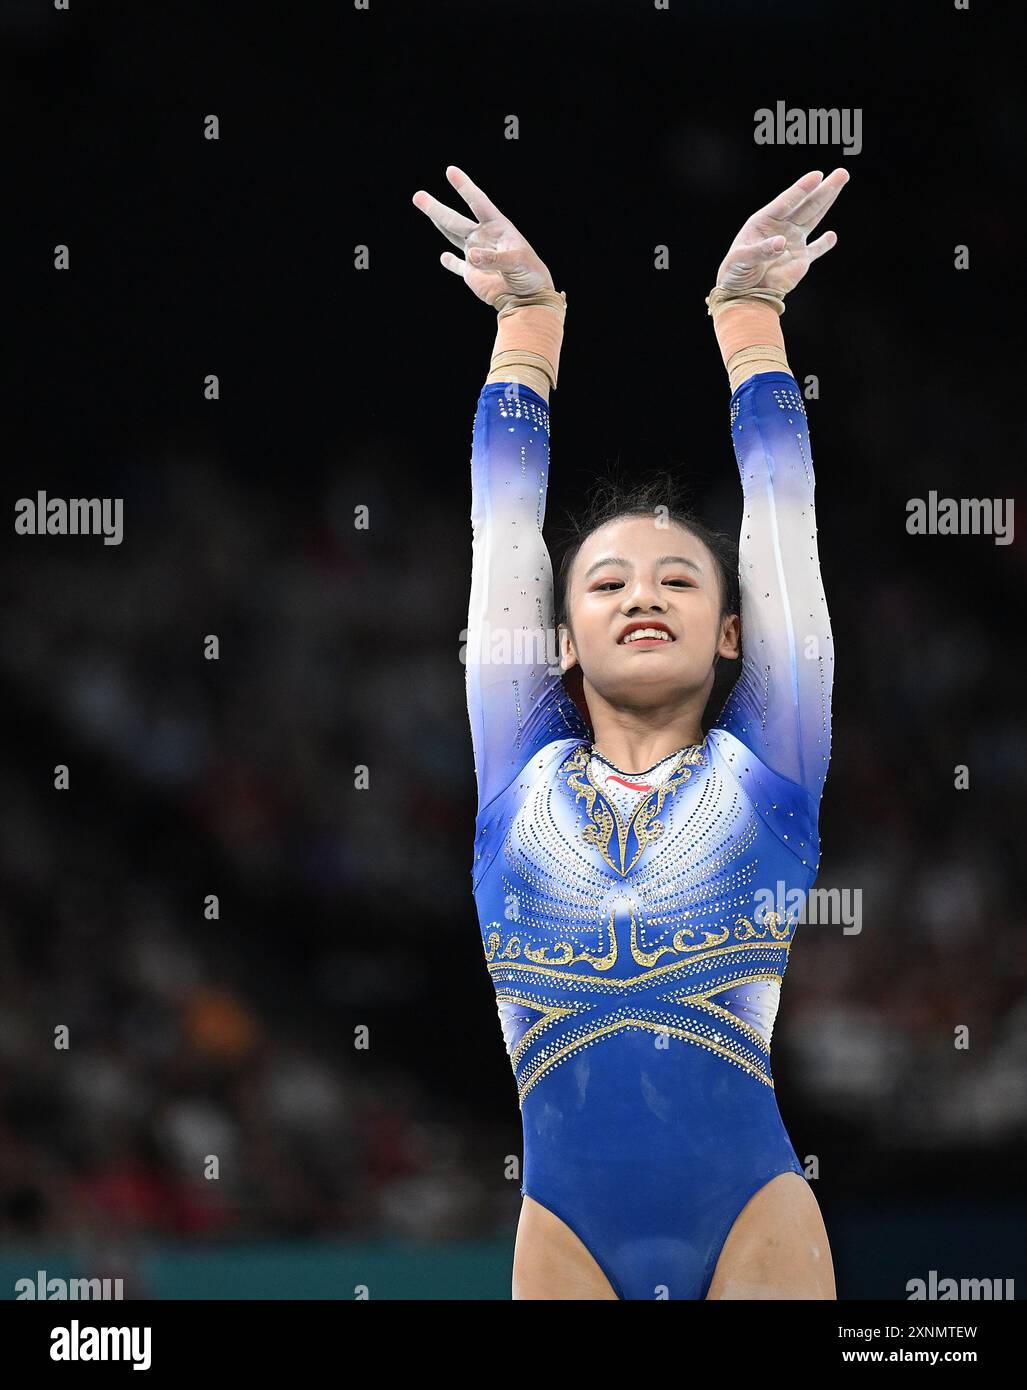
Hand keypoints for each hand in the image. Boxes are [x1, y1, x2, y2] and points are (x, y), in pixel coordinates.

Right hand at [412, 166, 555, 305]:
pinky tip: (444, 257)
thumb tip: (470, 255)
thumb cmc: (530, 274)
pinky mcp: (472, 274)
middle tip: (418, 196)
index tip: (450, 171)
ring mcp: (476, 255)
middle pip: (456, 220)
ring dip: (438, 223)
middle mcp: (484, 237)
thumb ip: (494, 258)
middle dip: (437, 209)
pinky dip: (450, 262)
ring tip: (423, 206)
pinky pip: (458, 266)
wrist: (528, 298)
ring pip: (452, 235)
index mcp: (497, 227)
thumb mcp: (517, 262)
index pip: (478, 203)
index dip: (465, 187)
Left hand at [715, 168, 848, 295]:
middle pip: (806, 206)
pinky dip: (824, 244)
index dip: (802, 189)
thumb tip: (781, 242)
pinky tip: (831, 236)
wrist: (740, 295)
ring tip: (841, 185)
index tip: (817, 176)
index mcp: (764, 222)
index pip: (786, 202)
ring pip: (813, 219)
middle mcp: (781, 227)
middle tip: (841, 174)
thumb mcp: (739, 260)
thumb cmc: (733, 273)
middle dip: (824, 190)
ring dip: (827, 203)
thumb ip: (759, 251)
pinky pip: (815, 250)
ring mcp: (792, 242)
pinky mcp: (800, 261)